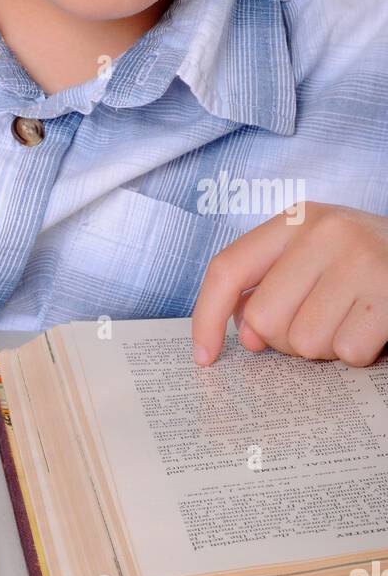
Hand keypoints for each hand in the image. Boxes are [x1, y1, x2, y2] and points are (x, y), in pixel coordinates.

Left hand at [191, 201, 387, 366]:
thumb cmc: (368, 263)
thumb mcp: (317, 254)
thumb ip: (273, 281)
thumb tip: (245, 333)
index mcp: (296, 219)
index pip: (228, 268)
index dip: (207, 316)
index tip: (204, 356)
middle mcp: (324, 231)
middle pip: (264, 318)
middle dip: (285, 340)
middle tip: (317, 325)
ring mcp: (359, 260)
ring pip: (305, 342)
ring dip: (327, 347)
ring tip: (350, 320)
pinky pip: (348, 352)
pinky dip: (360, 353)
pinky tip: (374, 327)